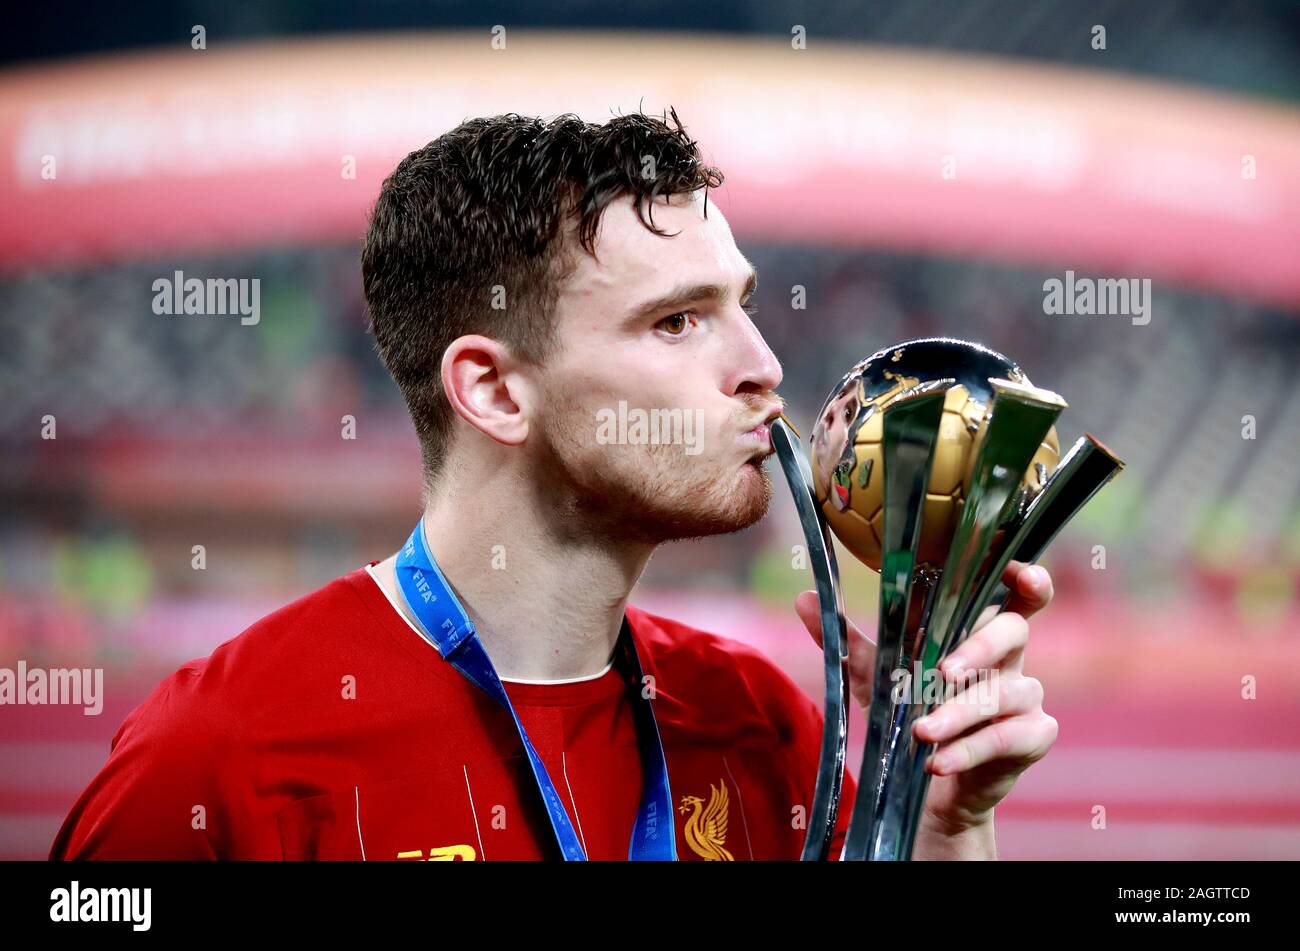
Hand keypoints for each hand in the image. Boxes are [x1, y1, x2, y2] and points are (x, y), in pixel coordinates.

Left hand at [795, 561, 1058, 847]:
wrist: (931, 788)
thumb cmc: (911, 715)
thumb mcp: (877, 677)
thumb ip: (847, 639)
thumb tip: (805, 598)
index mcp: (979, 634)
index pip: (1013, 595)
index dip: (1026, 578)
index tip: (1017, 574)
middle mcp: (1010, 660)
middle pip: (1014, 631)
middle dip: (980, 647)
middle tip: (944, 670)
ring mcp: (1026, 699)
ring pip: (1003, 693)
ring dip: (958, 713)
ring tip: (922, 732)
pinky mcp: (1032, 738)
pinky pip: (1006, 738)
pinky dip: (967, 750)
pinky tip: (936, 762)